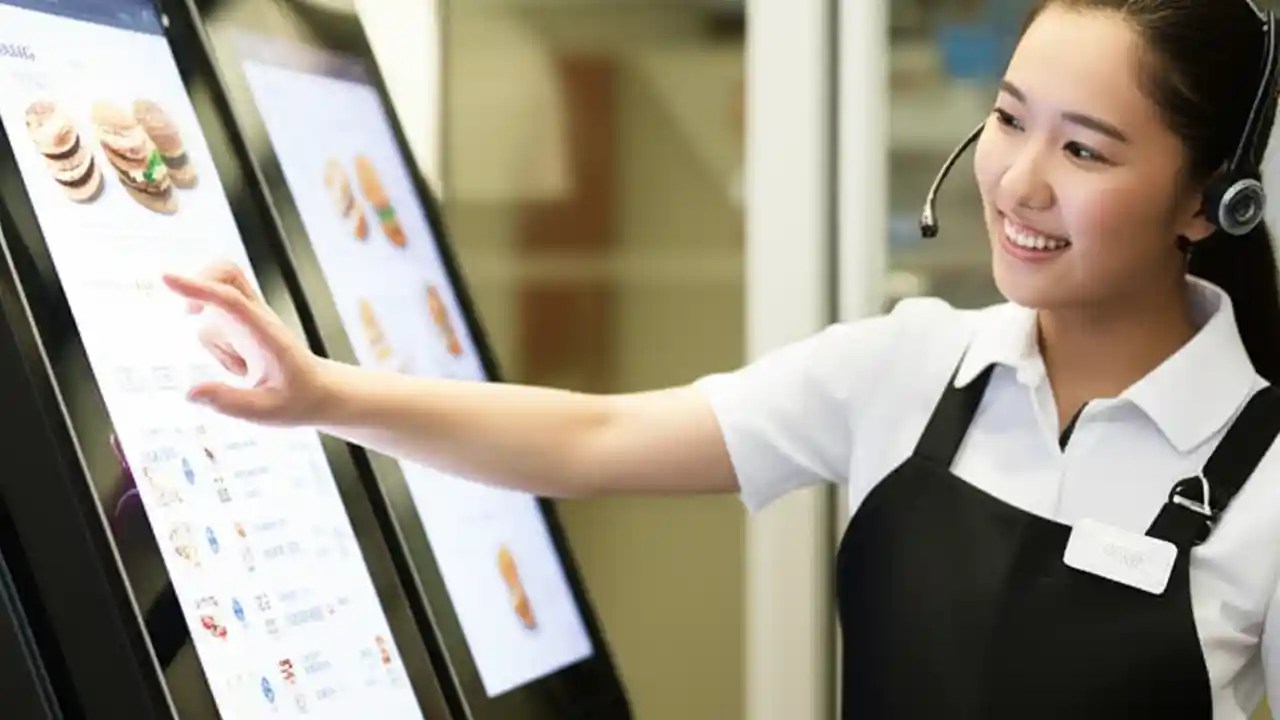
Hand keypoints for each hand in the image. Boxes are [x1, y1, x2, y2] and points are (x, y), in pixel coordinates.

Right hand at [163, 262, 329, 424]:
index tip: (167, 278)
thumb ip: (229, 402)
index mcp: (264, 332)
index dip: (199, 287)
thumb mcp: (264, 410)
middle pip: (226, 273)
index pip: (229, 299)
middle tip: (189, 315)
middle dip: (199, 281)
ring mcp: (248, 319)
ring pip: (213, 310)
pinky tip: (240, 369)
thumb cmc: (296, 399)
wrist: (317, 392)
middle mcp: (255, 318)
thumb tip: (190, 392)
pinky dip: (217, 350)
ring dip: (215, 345)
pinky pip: (213, 327)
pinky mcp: (242, 326)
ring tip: (243, 372)